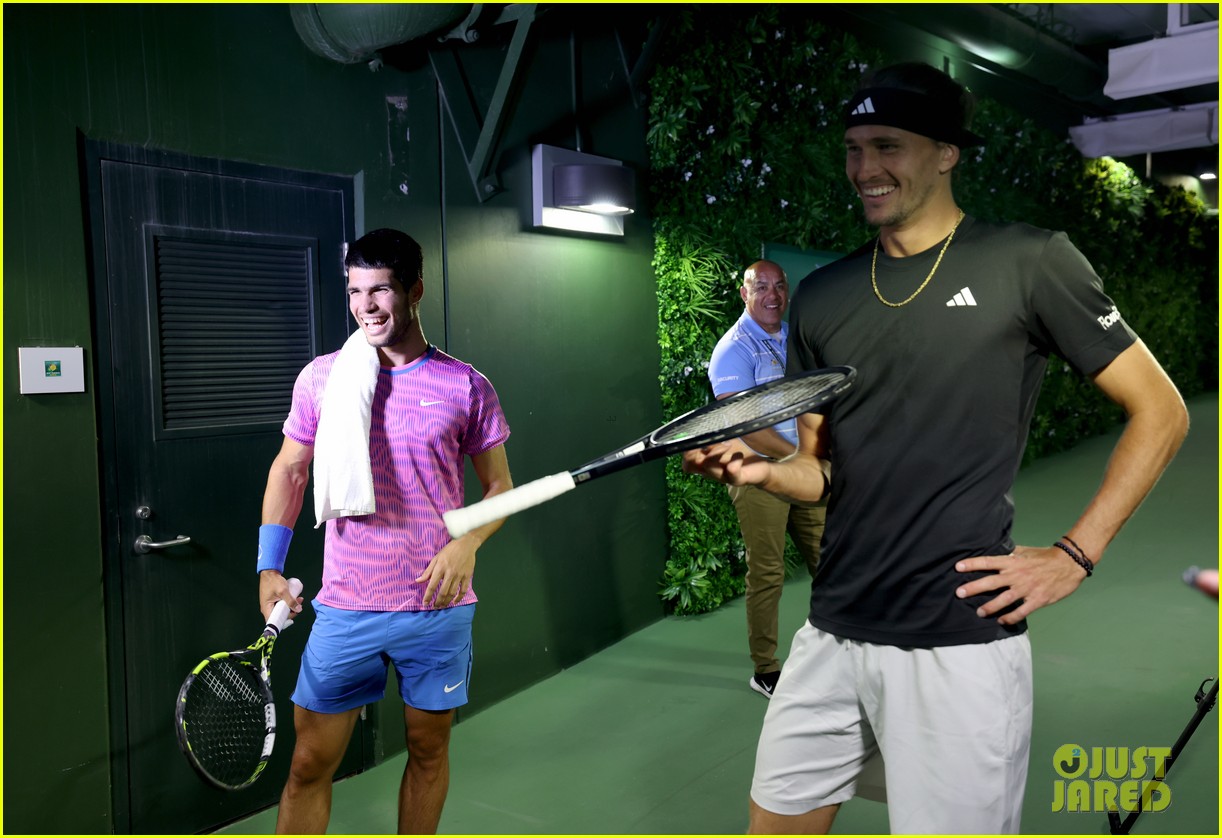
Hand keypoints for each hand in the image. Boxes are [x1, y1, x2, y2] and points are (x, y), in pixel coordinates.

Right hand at [258, 569, 302, 621]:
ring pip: (282, 610)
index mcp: (266, 608)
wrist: (270, 572)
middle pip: (279, 616)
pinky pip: (281, 605)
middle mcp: (267, 608)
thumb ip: (290, 601)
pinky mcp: (274, 600)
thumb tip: (298, 609)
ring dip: (291, 606)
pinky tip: (295, 599)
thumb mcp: (283, 591)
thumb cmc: (273, 581)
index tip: (293, 617)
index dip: (283, 622)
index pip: (274, 621)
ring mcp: (270, 604)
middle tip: (299, 605)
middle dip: (291, 612)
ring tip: (299, 599)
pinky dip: (288, 603)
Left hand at [417, 537, 477, 607]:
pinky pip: (463, 590)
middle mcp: (450, 573)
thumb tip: (418, 581)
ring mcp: (459, 576)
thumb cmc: (449, 550)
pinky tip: (455, 601)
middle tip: (434, 607)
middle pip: (443, 592)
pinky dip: (459, 598)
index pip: (432, 585)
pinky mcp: (467, 576)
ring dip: (447, 601)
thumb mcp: (436, 558)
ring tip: (442, 606)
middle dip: (437, 602)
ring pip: (452, 593)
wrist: (466, 544)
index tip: (425, 603)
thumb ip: (427, 571)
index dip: (428, 596)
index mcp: (440, 568)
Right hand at [682, 441, 771, 486]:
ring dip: (716, 452)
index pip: (687, 461)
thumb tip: (702, 430)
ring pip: (708, 467)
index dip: (686, 451)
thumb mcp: (724, 443)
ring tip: (728, 445)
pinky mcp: (737, 479)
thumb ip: (713, 440)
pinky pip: (731, 473)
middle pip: (691, 464)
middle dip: (696, 450)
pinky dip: (734, 461)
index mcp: (705, 463)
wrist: (761, 467)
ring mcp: (723, 477)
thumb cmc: (740, 453)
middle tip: (711, 440)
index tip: (696, 439)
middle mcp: (711, 471)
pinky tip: (739, 455)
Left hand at [954, 544, 1087, 624]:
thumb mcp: (1025, 552)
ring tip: (979, 612)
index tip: (958, 567)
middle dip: (974, 587)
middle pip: (991, 581)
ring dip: (990, 606)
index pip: (988, 561)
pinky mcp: (1038, 599)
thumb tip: (995, 553)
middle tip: (959, 593)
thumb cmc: (1045, 557)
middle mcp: (1017, 575)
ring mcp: (1027, 588)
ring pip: (1004, 599)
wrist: (1069, 564)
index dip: (972, 564)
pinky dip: (1011, 617)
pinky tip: (1001, 621)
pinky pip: (1021, 611)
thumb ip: (1009, 554)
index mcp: (1013, 561)